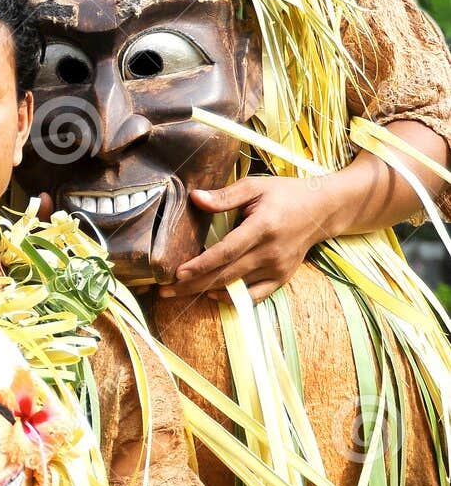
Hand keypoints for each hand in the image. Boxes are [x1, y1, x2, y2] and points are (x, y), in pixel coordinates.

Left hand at [159, 176, 335, 303]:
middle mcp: (270, 252)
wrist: (322, 210)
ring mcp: (278, 268)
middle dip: (192, 285)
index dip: (201, 264)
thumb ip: (225, 196)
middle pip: (226, 274)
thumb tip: (194, 198)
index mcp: (263, 227)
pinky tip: (212, 294)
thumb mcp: (255, 186)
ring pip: (236, 287)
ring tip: (178, 293)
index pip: (226, 251)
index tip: (177, 272)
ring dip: (206, 291)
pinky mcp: (282, 278)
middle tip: (164, 291)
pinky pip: (254, 296)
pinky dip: (232, 298)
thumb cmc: (285, 194)